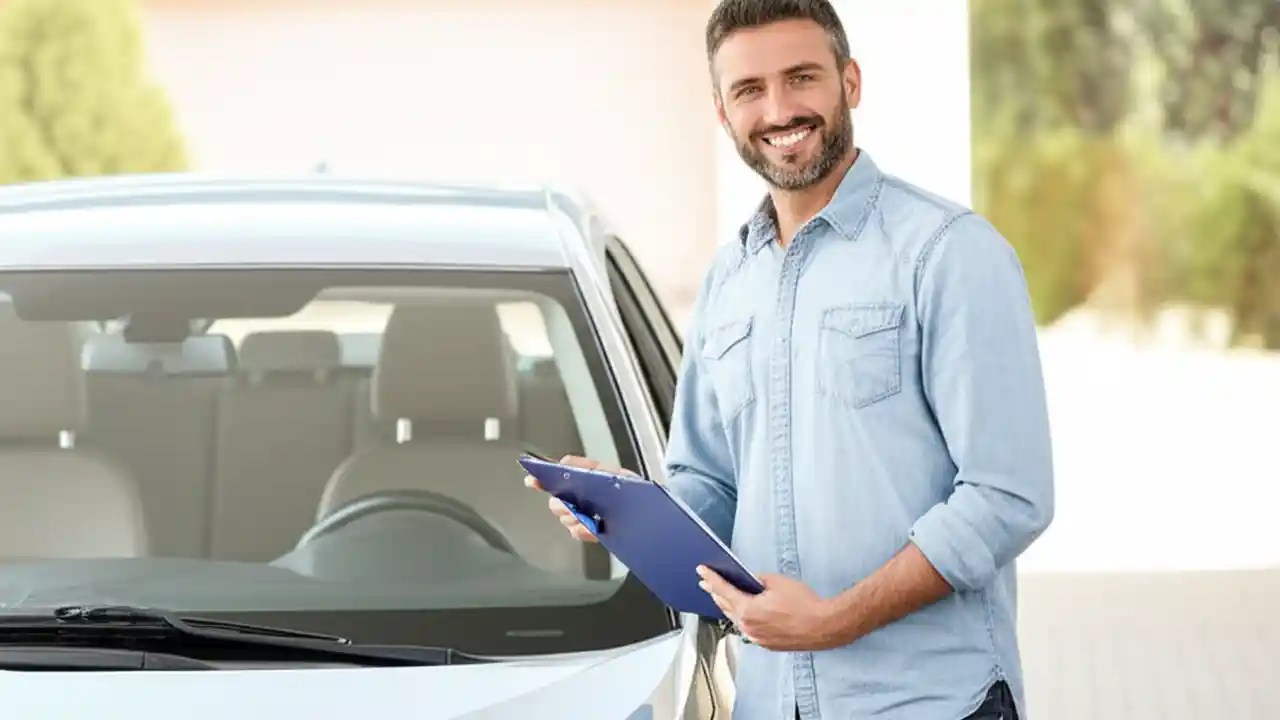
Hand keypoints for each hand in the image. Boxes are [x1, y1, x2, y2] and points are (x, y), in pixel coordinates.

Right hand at [523, 455, 636, 543]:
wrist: (656, 515)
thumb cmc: (638, 491)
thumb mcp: (616, 473)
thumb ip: (587, 466)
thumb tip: (563, 462)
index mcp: (589, 480)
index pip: (560, 476)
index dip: (544, 476)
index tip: (533, 480)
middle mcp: (586, 498)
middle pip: (558, 500)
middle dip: (560, 503)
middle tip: (569, 505)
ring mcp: (589, 515)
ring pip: (566, 517)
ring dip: (570, 517)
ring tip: (582, 516)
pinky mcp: (595, 531)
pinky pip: (578, 532)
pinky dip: (581, 529)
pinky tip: (590, 526)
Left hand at [697, 566, 839, 651]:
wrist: (824, 626)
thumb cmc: (804, 604)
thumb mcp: (778, 582)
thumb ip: (758, 580)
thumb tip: (750, 581)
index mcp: (748, 610)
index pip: (723, 590)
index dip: (711, 578)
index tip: (702, 571)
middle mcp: (748, 627)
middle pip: (725, 606)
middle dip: (715, 592)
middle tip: (706, 582)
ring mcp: (757, 638)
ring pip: (736, 619)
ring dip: (728, 606)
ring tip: (722, 595)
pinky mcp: (767, 644)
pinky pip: (749, 628)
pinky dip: (744, 617)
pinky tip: (746, 611)